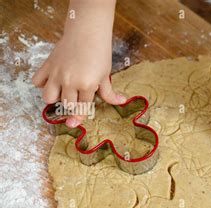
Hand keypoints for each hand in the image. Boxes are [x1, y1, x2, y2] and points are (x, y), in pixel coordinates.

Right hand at [32, 0, 123, 127]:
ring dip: (55, 99)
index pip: (83, 107)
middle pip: (66, 105)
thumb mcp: (106, 75)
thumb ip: (109, 92)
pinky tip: (52, 82)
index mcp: (87, 85)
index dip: (82, 114)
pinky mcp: (48, 66)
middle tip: (74, 104)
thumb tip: (122, 102)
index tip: (77, 121)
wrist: (87, 32)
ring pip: (48, 98)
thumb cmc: (100, 53)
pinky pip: (37, 81)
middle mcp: (70, 82)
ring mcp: (57, 74)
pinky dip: (42, 85)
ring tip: (63, 94)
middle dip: (71, 108)